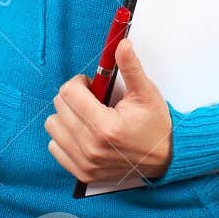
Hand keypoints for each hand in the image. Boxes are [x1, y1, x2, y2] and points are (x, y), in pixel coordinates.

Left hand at [46, 37, 172, 184]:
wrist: (165, 157)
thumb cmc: (156, 124)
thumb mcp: (146, 93)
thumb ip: (131, 67)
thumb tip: (121, 44)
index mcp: (105, 127)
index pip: (69, 93)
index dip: (79, 82)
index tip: (92, 84)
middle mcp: (91, 147)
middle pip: (59, 108)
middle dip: (74, 97)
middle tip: (93, 98)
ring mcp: (85, 162)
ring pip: (53, 126)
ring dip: (67, 116)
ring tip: (88, 115)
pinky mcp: (81, 172)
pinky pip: (54, 147)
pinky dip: (65, 136)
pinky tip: (84, 132)